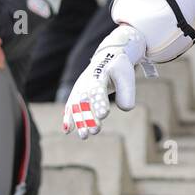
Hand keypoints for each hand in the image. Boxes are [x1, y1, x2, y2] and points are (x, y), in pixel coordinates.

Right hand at [62, 24, 145, 138]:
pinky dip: (68, 118)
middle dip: (89, 117)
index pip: (97, 91)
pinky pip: (71, 107)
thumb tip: (125, 108)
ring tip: (84, 136)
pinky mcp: (77, 95)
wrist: (106, 58)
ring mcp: (79, 89)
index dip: (100, 103)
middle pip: (85, 102)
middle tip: (95, 131)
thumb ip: (127, 92)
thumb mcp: (126, 75)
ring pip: (77, 107)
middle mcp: (85, 83)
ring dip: (79, 122)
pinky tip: (67, 131)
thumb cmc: (118, 67)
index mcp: (98, 75)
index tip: (104, 115)